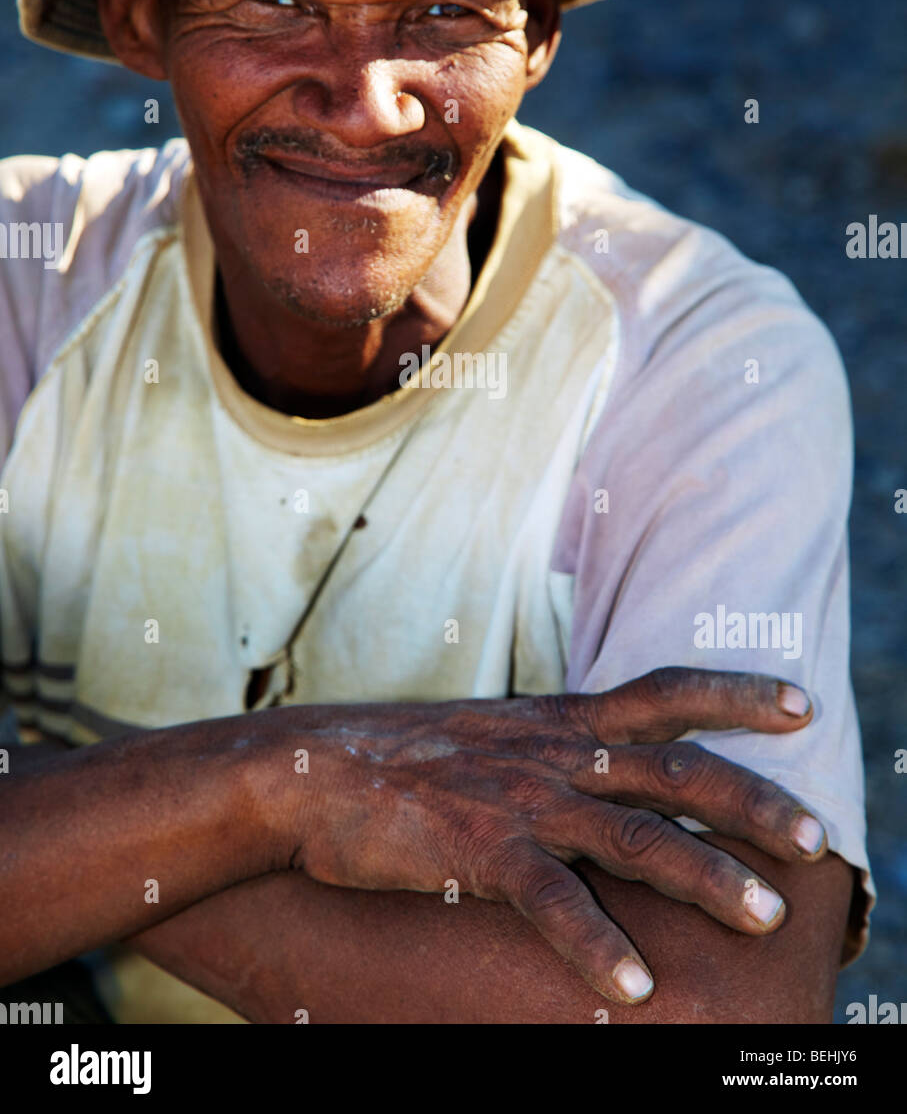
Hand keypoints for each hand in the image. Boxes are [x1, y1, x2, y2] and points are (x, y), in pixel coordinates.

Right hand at [275, 668, 825, 1004]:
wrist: (309, 769)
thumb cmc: (401, 760)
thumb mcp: (493, 736)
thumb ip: (553, 748)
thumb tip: (604, 770)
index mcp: (559, 721)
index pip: (664, 691)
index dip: (736, 694)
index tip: (800, 705)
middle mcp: (553, 753)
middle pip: (675, 768)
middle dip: (752, 800)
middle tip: (813, 840)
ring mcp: (520, 799)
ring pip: (635, 835)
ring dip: (706, 875)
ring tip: (763, 916)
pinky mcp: (478, 849)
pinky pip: (552, 901)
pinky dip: (597, 944)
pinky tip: (635, 988)